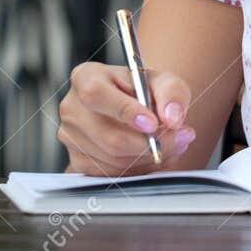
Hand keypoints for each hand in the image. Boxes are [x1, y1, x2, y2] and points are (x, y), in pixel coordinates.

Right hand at [57, 61, 196, 175]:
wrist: (137, 107)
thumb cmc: (145, 90)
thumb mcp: (163, 80)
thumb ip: (172, 93)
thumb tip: (171, 118)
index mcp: (85, 77)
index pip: (96, 95)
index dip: (125, 112)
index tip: (153, 123)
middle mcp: (72, 108)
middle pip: (107, 135)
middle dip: (149, 143)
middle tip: (179, 138)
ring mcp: (71, 137)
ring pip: (113, 159)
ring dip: (149, 157)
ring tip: (170, 143)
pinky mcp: (78, 162)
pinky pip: (113, 174)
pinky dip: (140, 168)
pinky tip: (152, 154)